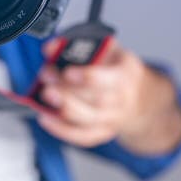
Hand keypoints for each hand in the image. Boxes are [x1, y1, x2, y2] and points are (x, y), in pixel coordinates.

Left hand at [36, 38, 180, 153]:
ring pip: (89, 119)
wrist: (135, 94)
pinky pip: (83, 136)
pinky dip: (62, 130)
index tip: (68, 71)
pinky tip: (46, 118)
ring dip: (62, 108)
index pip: (111, 79)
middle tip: (47, 79)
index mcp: (126, 73)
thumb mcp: (105, 47)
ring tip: (45, 95)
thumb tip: (51, 47)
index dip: (88, 77)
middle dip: (68, 91)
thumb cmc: (115, 67)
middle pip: (97, 101)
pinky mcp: (102, 132)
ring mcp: (113, 118)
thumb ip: (79, 44)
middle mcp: (122, 99)